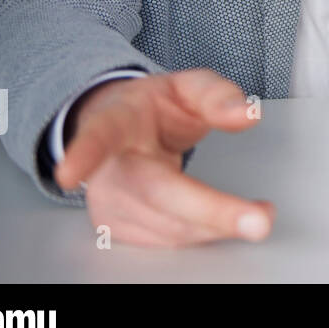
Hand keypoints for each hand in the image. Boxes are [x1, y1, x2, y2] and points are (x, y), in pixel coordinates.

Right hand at [55, 69, 274, 247]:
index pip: (97, 135)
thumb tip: (247, 115)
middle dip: (209, 211)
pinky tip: (226, 221)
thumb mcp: (188, 86)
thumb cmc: (153, 109)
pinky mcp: (118, 229)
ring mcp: (107, 203)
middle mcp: (105, 168)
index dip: (84, 152)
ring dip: (218, 225)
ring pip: (167, 226)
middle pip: (154, 193)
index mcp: (114, 122)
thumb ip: (218, 95)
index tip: (69, 172)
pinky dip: (205, 233)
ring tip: (259, 213)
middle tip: (258, 220)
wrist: (122, 130)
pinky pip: (168, 241)